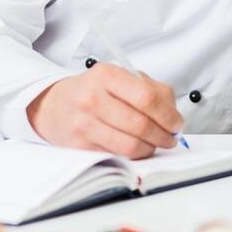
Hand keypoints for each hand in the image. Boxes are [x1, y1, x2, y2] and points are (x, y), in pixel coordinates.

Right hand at [25, 63, 184, 158]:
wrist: (54, 105)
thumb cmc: (94, 91)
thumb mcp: (119, 78)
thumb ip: (151, 89)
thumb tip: (173, 114)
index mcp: (107, 75)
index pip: (147, 97)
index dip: (168, 114)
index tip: (177, 123)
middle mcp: (92, 98)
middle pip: (141, 124)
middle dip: (163, 135)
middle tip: (170, 138)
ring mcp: (84, 123)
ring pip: (130, 144)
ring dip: (151, 148)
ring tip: (156, 144)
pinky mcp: (80, 146)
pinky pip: (117, 156)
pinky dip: (134, 155)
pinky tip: (137, 148)